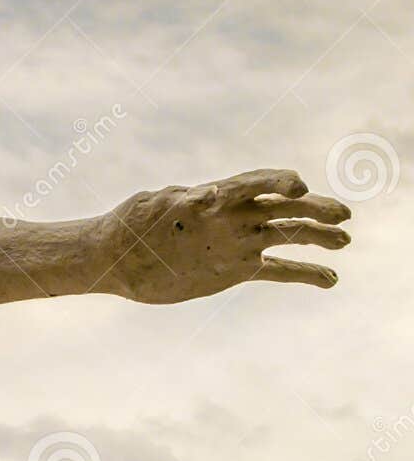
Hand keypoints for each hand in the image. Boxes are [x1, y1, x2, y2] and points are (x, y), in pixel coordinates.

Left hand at [102, 169, 350, 304]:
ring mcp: (237, 243)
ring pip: (285, 235)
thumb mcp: (149, 208)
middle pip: (281, 207)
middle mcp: (232, 217)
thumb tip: (206, 196)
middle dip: (313, 208)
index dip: (277, 181)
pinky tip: (330, 279)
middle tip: (343, 214)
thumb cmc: (128, 226)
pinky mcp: (235, 269)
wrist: (115, 258)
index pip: (253, 183)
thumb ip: (178, 201)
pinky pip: (276, 270)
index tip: (298, 186)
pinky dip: (303, 274)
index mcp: (213, 198)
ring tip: (345, 240)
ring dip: (317, 237)